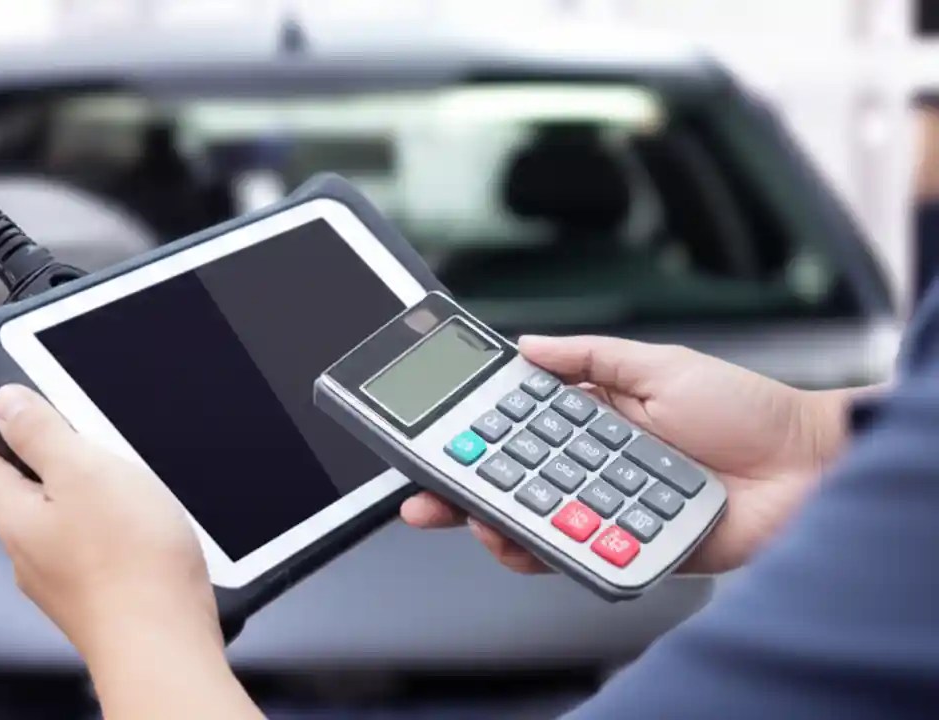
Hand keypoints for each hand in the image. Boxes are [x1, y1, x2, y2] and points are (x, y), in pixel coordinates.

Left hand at [0, 384, 218, 657]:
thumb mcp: (84, 469)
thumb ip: (40, 432)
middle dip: (63, 466)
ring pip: (67, 524)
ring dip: (96, 502)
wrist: (166, 640)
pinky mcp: (98, 601)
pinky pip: (98, 554)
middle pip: (29, 493)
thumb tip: (4, 402)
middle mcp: (29, 555)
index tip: (44, 417)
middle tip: (103, 453)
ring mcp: (63, 583)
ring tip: (133, 494)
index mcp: (14, 517)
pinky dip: (118, 537)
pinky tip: (148, 534)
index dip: (10, 431)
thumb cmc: (130, 564)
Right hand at [402, 335, 852, 573]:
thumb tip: (527, 346)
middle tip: (426, 498)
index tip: (432, 436)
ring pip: (534, 523)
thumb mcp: (661, 364)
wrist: (810, 470)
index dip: (472, 434)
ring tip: (483, 519)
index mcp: (594, 417)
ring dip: (498, 524)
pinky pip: (575, 555)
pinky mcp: (628, 548)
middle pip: (512, 480)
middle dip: (462, 489)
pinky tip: (526, 545)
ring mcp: (606, 509)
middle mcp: (592, 464)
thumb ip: (591, 357)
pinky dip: (545, 554)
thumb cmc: (747, 410)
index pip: (517, 427)